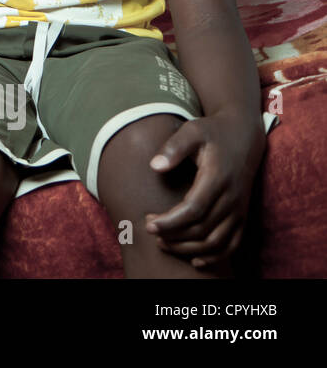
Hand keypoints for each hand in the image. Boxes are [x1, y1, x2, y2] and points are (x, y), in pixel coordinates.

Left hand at [143, 110, 265, 267]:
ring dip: (189, 248)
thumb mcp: (192, 131)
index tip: (148, 223)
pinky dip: (215, 256)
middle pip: (202, 229)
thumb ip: (173, 147)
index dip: (170, 221)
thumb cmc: (212, 132)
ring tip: (164, 243)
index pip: (193, 209)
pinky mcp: (242, 215)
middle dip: (174, 235)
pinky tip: (195, 260)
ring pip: (216, 242)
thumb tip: (154, 166)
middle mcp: (232, 197)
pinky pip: (232, 244)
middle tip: (150, 230)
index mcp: (217, 178)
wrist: (244, 136)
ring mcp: (239, 209)